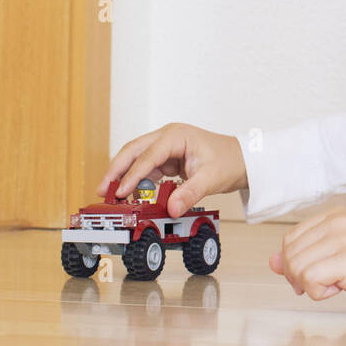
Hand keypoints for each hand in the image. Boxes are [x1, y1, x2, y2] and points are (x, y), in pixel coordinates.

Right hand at [97, 123, 246, 216]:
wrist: (242, 160)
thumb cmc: (229, 161)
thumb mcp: (211, 179)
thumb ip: (190, 193)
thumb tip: (172, 208)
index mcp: (176, 136)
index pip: (147, 156)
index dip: (132, 175)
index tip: (120, 192)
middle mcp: (167, 138)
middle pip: (133, 151)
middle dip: (116, 170)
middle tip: (103, 190)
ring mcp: (166, 148)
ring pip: (136, 159)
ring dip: (123, 175)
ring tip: (111, 195)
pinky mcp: (167, 159)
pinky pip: (146, 169)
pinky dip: (136, 180)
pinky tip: (130, 194)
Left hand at [268, 206, 345, 317]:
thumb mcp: (338, 259)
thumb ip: (306, 257)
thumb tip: (272, 262)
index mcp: (335, 216)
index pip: (290, 240)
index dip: (294, 265)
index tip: (315, 278)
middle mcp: (339, 222)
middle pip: (290, 254)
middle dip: (299, 278)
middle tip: (325, 286)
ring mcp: (345, 239)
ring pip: (297, 267)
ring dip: (311, 286)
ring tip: (336, 286)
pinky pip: (310, 279)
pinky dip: (319, 292)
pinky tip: (340, 289)